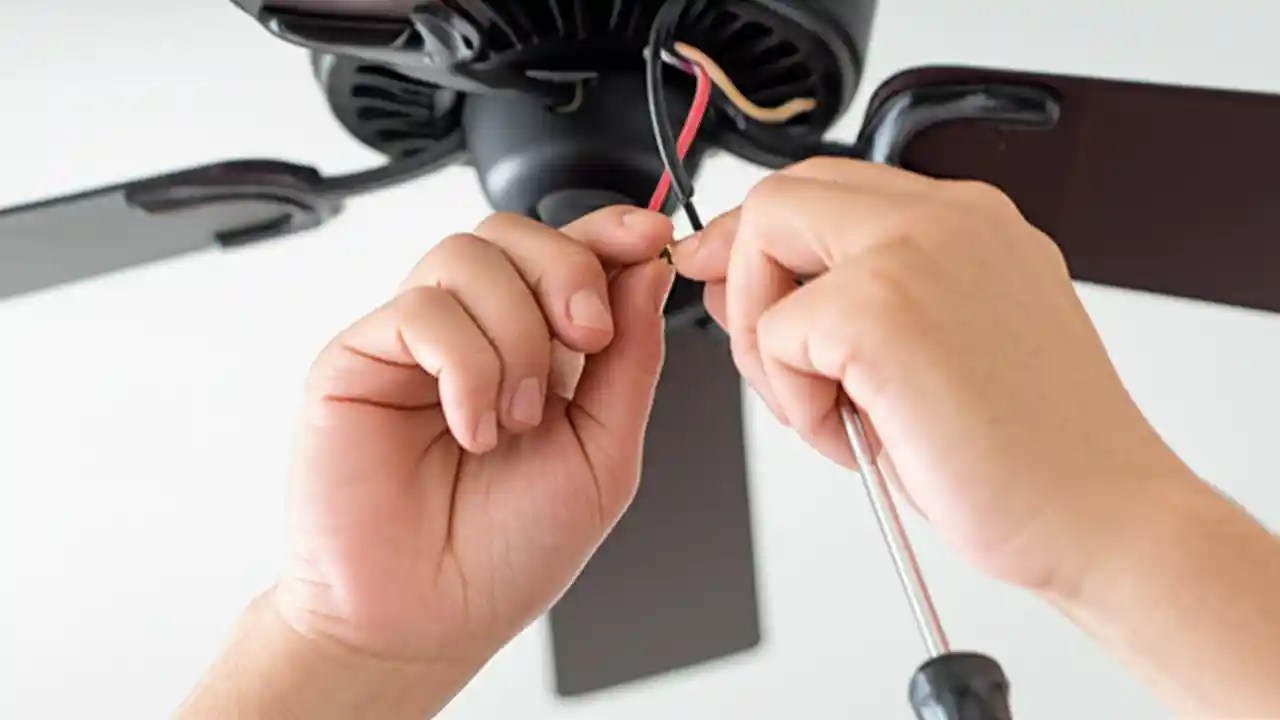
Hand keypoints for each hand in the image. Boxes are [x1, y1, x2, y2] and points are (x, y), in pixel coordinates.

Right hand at [276, 208, 673, 668]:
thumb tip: (649, 270)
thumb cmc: (507, 553)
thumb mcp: (603, 455)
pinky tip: (471, 429)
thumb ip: (630, 361)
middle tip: (586, 340)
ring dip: (516, 334)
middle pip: (516, 232)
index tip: (652, 237)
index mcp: (540, 351)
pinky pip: (422, 308)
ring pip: (468, 256)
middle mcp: (476, 335)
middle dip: (569, 271)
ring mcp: (415, 342)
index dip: (611, 231)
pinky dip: (466, 366)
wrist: (425, 621)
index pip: (570, 254)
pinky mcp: (359, 355)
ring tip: (516, 418)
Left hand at [673, 158, 1195, 592]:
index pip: (828, 188)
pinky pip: (775, 335)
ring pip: (764, 249)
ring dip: (772, 349)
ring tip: (840, 415)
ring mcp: (914, 251)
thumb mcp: (937, 348)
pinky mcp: (880, 308)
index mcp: (969, 223)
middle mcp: (948, 217)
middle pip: (782, 197)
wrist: (1102, 516)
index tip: (728, 271)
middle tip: (759, 349)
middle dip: (743, 274)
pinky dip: (794, 400)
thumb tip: (749, 292)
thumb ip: (856, 300)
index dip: (764, 235)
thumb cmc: (1029, 454)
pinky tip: (858, 434)